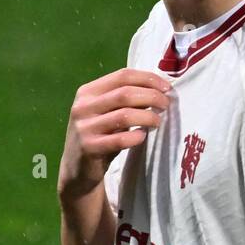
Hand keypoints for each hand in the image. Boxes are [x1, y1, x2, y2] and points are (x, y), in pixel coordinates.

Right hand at [57, 67, 171, 198]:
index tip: (166, 88)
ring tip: (157, 121)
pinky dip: (136, 136)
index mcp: (87, 91)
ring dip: (147, 117)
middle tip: (165, 105)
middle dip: (152, 97)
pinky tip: (142, 136)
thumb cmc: (98, 135)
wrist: (77, 168)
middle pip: (125, 93)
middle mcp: (83, 106)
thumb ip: (124, 99)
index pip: (122, 75)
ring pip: (124, 115)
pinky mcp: (90, 148)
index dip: (148, 79)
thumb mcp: (105, 112)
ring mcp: (85, 127)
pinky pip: (119, 139)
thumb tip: (158, 89)